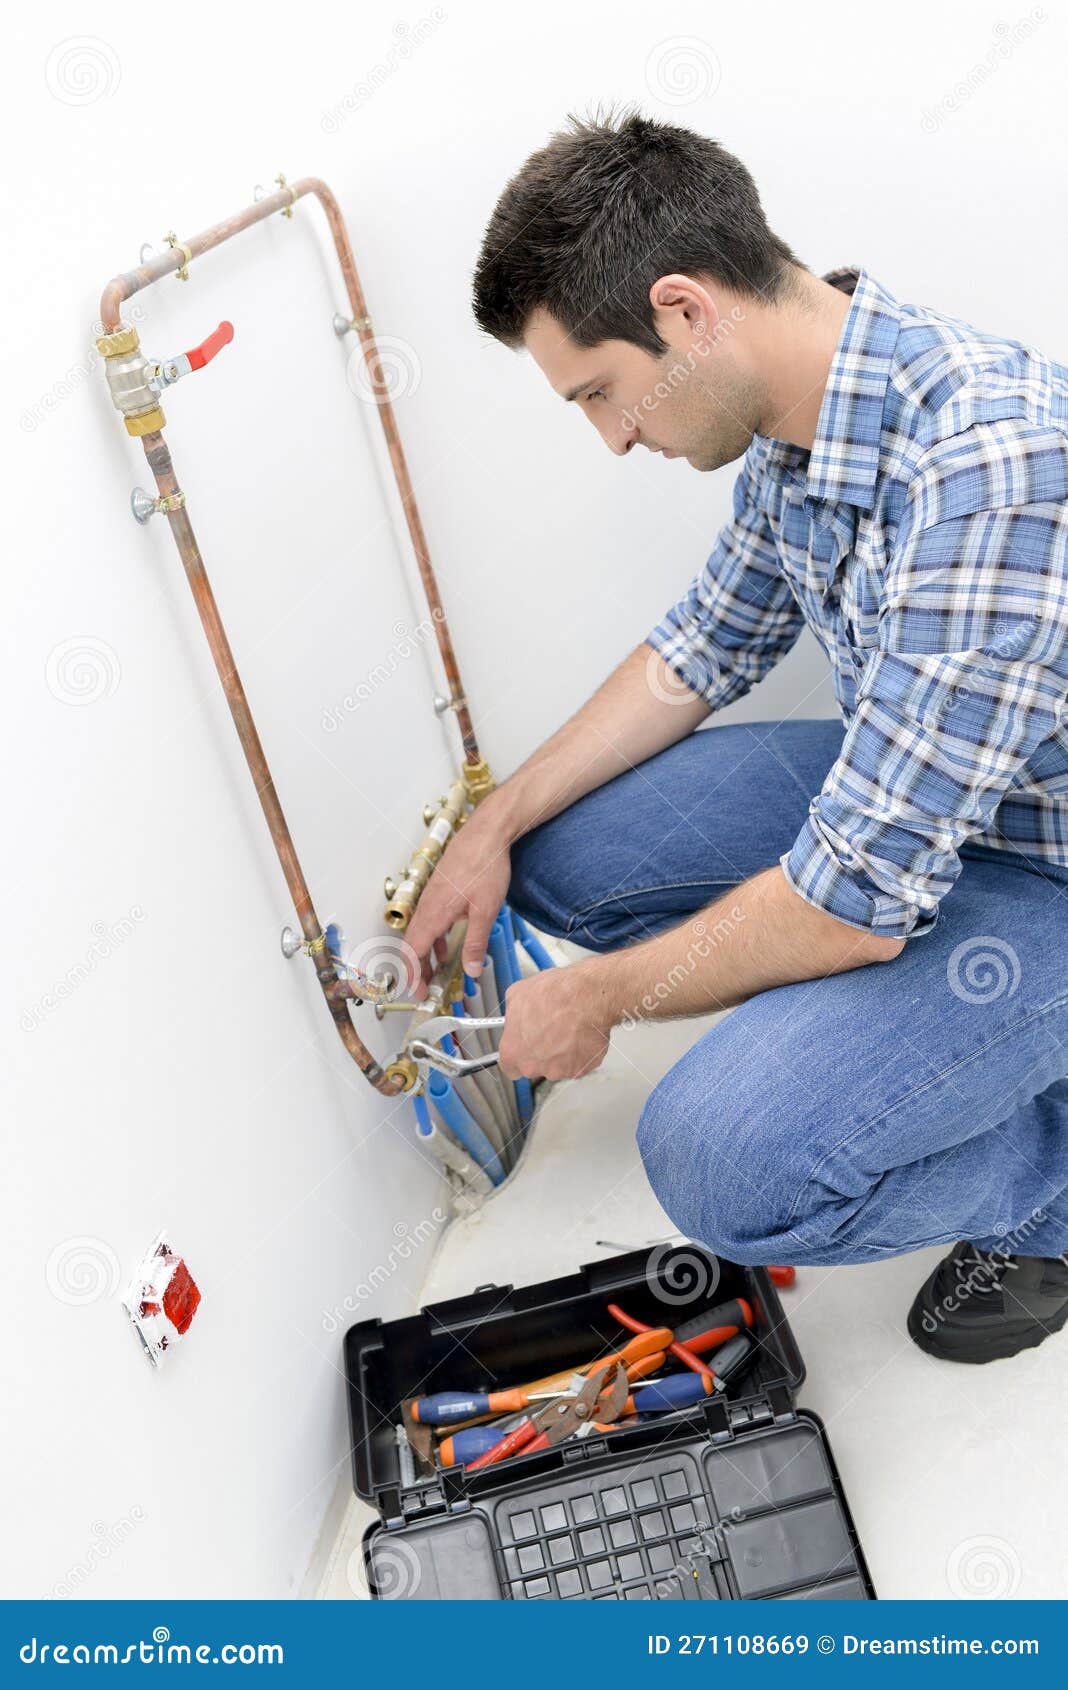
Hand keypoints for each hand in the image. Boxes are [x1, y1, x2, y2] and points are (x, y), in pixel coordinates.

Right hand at [404, 809, 512, 996]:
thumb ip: (476, 943)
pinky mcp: (439, 889)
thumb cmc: (486, 866)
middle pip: (413, 944)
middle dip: (417, 969)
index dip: (413, 975)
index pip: (413, 951)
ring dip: (426, 953)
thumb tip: (471, 971)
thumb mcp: (486, 911)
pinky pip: (429, 919)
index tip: (419, 992)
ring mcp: (431, 895)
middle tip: (426, 988)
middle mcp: (427, 905)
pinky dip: (434, 937)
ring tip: (436, 971)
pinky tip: (447, 943)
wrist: (487, 833)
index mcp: (434, 913)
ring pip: (421, 931)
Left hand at [497, 962, 614, 1081]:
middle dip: (540, 1053)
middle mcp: (532, 1066)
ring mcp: (557, 1071)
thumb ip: (513, 1013)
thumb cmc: (554, 994)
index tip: (524, 1046)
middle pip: (533, 1067)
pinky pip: (578, 1065)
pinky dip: (580, 1054)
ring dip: (561, 1053)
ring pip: (557, 1067)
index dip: (518, 1054)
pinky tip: (581, 1035)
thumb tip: (516, 1014)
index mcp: (512, 1051)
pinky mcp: (579, 1070)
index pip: (509, 1066)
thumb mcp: (518, 994)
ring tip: (568, 1030)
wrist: (586, 997)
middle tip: (550, 1031)